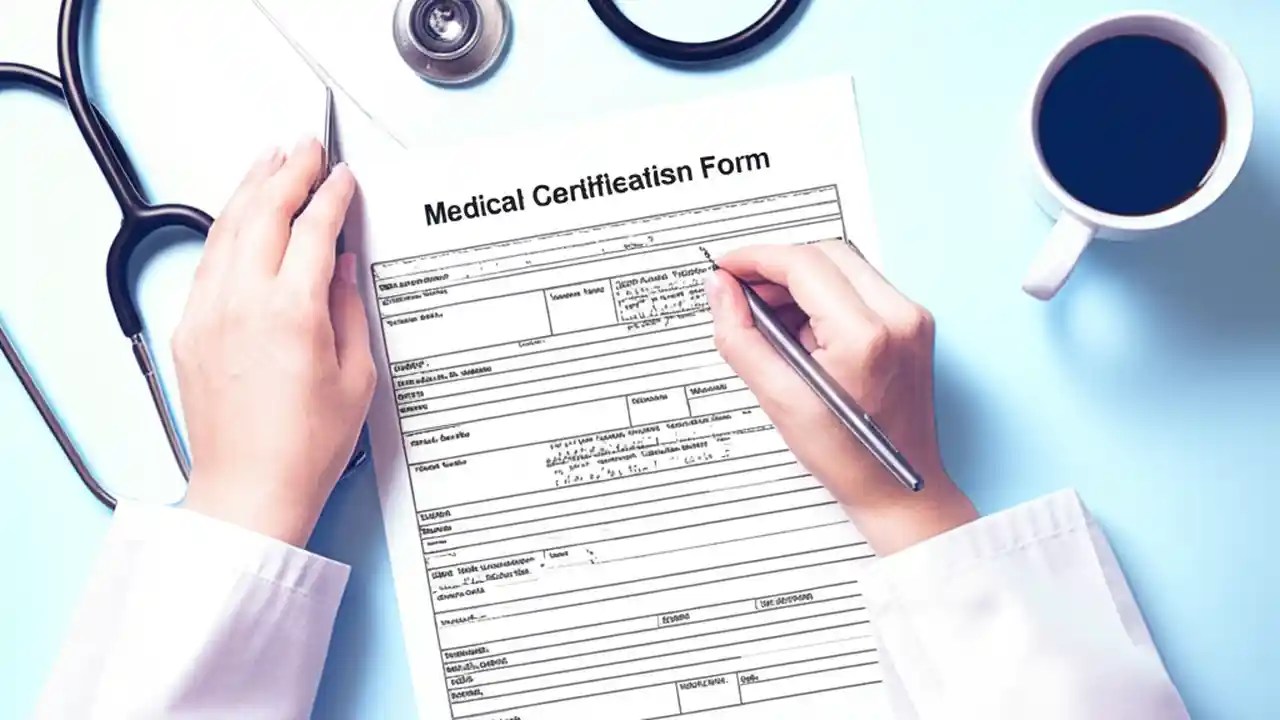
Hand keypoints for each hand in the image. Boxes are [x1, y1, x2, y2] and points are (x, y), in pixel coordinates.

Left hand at [172, 139, 374, 545]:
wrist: (251, 489)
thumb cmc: (306, 447)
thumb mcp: (355, 375)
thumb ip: (349, 310)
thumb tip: (342, 269)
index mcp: (292, 312)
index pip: (313, 229)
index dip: (332, 196)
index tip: (343, 178)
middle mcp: (243, 303)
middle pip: (262, 212)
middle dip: (287, 173)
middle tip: (306, 150)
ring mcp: (210, 313)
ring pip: (226, 228)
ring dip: (250, 189)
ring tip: (270, 164)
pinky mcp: (190, 329)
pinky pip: (209, 261)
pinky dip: (227, 228)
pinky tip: (240, 218)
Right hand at [704, 240, 976, 554]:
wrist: (898, 489)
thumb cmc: (848, 457)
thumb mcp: (778, 399)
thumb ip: (740, 337)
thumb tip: (720, 290)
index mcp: (866, 336)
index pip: (803, 264)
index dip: (756, 259)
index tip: (726, 268)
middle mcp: (899, 317)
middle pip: (826, 254)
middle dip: (778, 266)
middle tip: (742, 293)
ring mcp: (911, 318)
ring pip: (844, 265)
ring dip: (801, 279)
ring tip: (771, 319)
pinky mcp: (913, 324)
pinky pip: (860, 286)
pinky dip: (824, 295)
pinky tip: (803, 330)